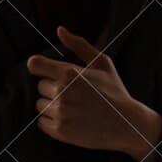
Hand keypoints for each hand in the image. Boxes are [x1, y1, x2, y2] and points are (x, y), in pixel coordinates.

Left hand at [28, 25, 161, 161]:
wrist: (126, 124)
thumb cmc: (114, 91)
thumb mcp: (102, 63)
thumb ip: (79, 45)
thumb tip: (59, 30)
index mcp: (69, 73)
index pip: (34, 64)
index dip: (38, 67)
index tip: (45, 71)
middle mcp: (62, 92)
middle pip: (40, 86)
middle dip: (53, 88)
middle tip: (74, 94)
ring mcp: (60, 112)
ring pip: (40, 105)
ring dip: (52, 105)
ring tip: (73, 107)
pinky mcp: (60, 131)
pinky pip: (42, 122)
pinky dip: (52, 121)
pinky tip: (70, 119)